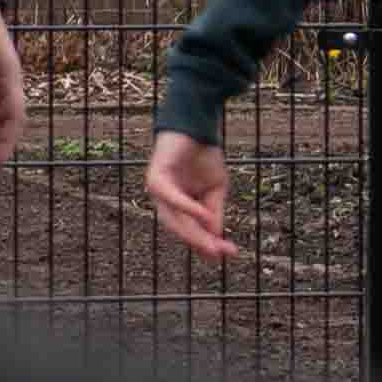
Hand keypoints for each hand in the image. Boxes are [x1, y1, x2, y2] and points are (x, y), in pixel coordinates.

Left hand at [145, 130, 240, 262]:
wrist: (196, 126)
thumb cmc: (203, 155)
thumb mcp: (214, 188)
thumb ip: (213, 210)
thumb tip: (215, 235)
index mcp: (175, 204)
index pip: (189, 230)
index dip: (206, 243)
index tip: (226, 254)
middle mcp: (163, 201)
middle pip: (180, 228)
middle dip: (200, 242)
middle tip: (219, 253)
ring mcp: (157, 190)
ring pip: (173, 218)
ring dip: (193, 232)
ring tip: (212, 243)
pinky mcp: (155, 178)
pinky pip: (172, 197)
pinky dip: (188, 207)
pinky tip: (204, 213)